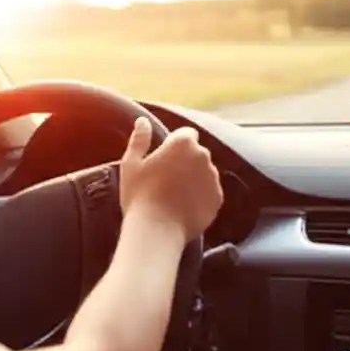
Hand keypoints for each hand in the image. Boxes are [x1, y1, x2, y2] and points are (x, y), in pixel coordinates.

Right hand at [119, 119, 223, 243]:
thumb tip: (143, 120)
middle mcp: (203, 156)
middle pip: (197, 153)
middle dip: (186, 161)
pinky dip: (201, 197)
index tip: (164, 159)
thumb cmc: (139, 194)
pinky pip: (210, 192)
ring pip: (205, 173)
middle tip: (167, 179)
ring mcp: (213, 178)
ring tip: (176, 196)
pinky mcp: (218, 199)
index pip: (186, 134)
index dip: (175, 145)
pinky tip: (185, 207)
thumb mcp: (131, 164)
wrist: (156, 230)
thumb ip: (139, 139)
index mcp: (183, 143)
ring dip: (195, 178)